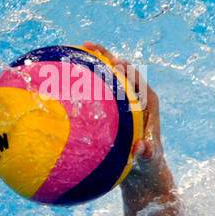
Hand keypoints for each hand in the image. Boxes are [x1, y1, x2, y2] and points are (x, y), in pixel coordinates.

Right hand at [81, 43, 173, 211]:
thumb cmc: (148, 163)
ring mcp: (122, 100)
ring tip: (76, 48)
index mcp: (148, 103)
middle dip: (107, 57)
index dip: (128, 70)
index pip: (138, 80)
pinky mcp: (111, 106)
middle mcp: (137, 97)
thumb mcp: (149, 160)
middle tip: (89, 47)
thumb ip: (147, 153)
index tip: (116, 64)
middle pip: (121, 70)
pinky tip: (65, 74)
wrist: (142, 168)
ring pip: (107, 76)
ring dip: (94, 61)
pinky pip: (96, 90)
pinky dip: (84, 80)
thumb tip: (141, 149)